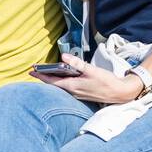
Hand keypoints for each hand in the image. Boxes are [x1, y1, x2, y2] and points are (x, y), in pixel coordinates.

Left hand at [29, 53, 144, 103]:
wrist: (120, 93)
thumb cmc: (107, 81)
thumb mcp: (92, 70)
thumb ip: (77, 63)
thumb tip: (63, 56)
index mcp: (73, 86)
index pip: (51, 81)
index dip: (40, 76)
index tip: (31, 71)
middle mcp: (73, 92)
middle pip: (54, 84)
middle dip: (44, 77)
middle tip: (35, 70)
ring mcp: (77, 94)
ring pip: (60, 86)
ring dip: (52, 79)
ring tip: (45, 72)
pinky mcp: (82, 94)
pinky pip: (66, 88)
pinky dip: (61, 82)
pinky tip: (61, 77)